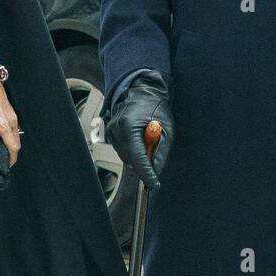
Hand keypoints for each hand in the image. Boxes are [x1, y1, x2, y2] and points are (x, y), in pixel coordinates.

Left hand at [0, 68, 20, 166]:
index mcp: (3, 124)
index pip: (14, 147)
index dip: (11, 159)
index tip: (5, 166)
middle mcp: (11, 121)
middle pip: (17, 142)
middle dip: (11, 154)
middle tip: (1, 162)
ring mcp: (12, 115)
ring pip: (16, 134)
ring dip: (11, 144)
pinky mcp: (9, 110)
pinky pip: (13, 127)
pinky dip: (9, 135)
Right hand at [106, 69, 173, 189]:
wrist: (142, 91)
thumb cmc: (156, 107)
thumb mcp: (167, 129)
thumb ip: (162, 151)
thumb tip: (156, 170)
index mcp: (130, 125)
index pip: (138, 157)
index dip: (147, 173)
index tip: (154, 184)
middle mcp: (117, 128)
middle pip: (130, 159)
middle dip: (144, 162)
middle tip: (155, 151)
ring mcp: (111, 130)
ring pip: (126, 157)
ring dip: (138, 155)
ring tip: (147, 138)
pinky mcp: (109, 132)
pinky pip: (122, 150)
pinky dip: (132, 149)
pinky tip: (138, 137)